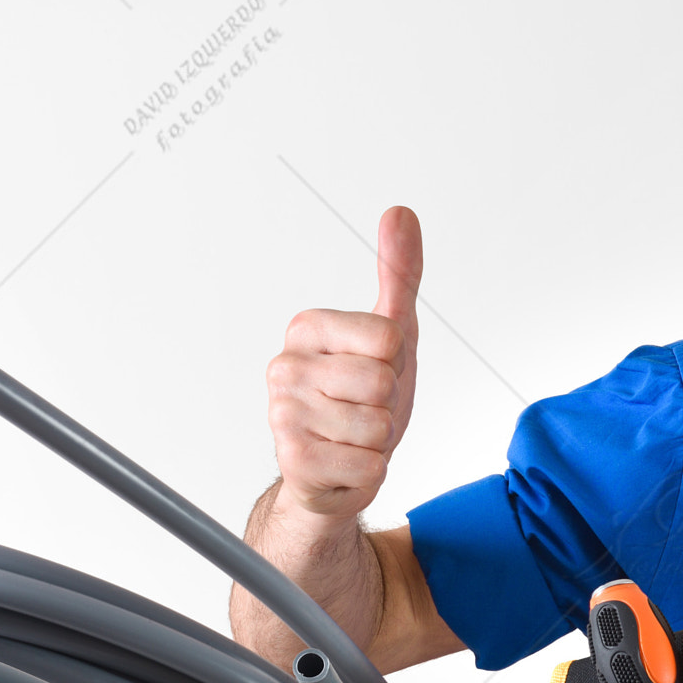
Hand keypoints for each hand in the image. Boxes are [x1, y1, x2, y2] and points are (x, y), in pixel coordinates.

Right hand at [266, 206, 422, 520]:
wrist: (338, 470)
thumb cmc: (362, 400)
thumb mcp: (391, 334)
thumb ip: (399, 274)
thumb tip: (400, 212)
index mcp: (307, 328)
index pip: (388, 337)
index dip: (395, 361)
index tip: (376, 369)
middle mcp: (285, 366)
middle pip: (382, 382)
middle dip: (388, 403)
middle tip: (366, 408)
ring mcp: (283, 413)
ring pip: (377, 426)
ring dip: (378, 439)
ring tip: (355, 436)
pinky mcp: (294, 459)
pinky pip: (368, 463)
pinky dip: (370, 470)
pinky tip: (347, 462)